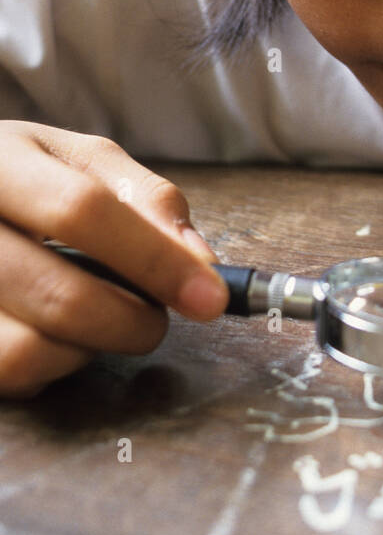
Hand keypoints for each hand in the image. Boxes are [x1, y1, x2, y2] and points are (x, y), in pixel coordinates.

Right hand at [0, 121, 228, 397]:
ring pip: (29, 350)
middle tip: (154, 316)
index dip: (154, 258)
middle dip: (133, 320)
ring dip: (88, 347)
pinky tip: (53, 333)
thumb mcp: (80, 160)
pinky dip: (49, 366)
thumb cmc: (25, 177)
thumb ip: (145, 199)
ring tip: (95, 315)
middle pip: (59, 294)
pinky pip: (9, 374)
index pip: (81, 211)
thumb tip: (200, 263)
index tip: (210, 296)